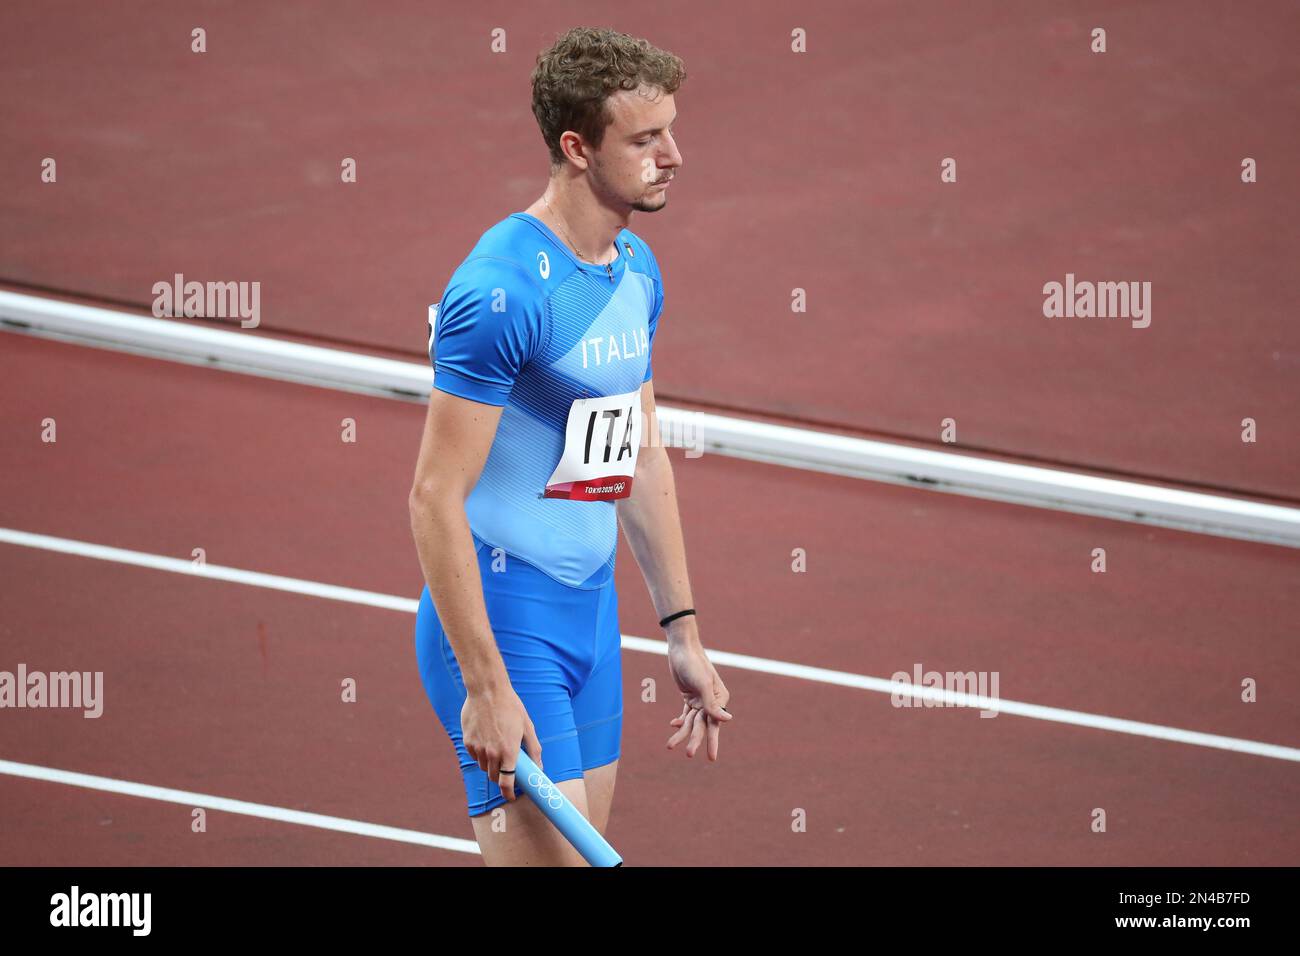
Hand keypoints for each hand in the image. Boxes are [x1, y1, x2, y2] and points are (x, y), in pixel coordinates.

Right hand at [461, 684, 541, 802]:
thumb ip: (534, 749)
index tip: (510, 797)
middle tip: (506, 767)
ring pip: (483, 766)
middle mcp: (491, 753)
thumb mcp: (527, 726)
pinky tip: (486, 738)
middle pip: (493, 776)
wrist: (487, 690)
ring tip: (497, 746)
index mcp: (508, 751)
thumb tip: (539, 766)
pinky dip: (480, 752)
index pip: (506, 782)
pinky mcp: (468, 741)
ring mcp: (477, 748)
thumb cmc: (511, 707)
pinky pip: (474, 754)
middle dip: (500, 776)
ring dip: (490, 763)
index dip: (508, 793)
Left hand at [665, 636, 731, 759]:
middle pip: (703, 726)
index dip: (713, 741)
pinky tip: (673, 725)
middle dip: (695, 740)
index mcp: (719, 699)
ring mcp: (700, 700)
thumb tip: (728, 719)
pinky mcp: (689, 697)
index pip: (715, 724)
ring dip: (681, 733)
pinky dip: (679, 721)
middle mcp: (711, 701)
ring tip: (670, 746)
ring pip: (691, 722)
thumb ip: (712, 703)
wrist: (682, 648)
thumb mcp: (702, 683)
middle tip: (689, 755)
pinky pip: (685, 714)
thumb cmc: (694, 664)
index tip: (712, 758)